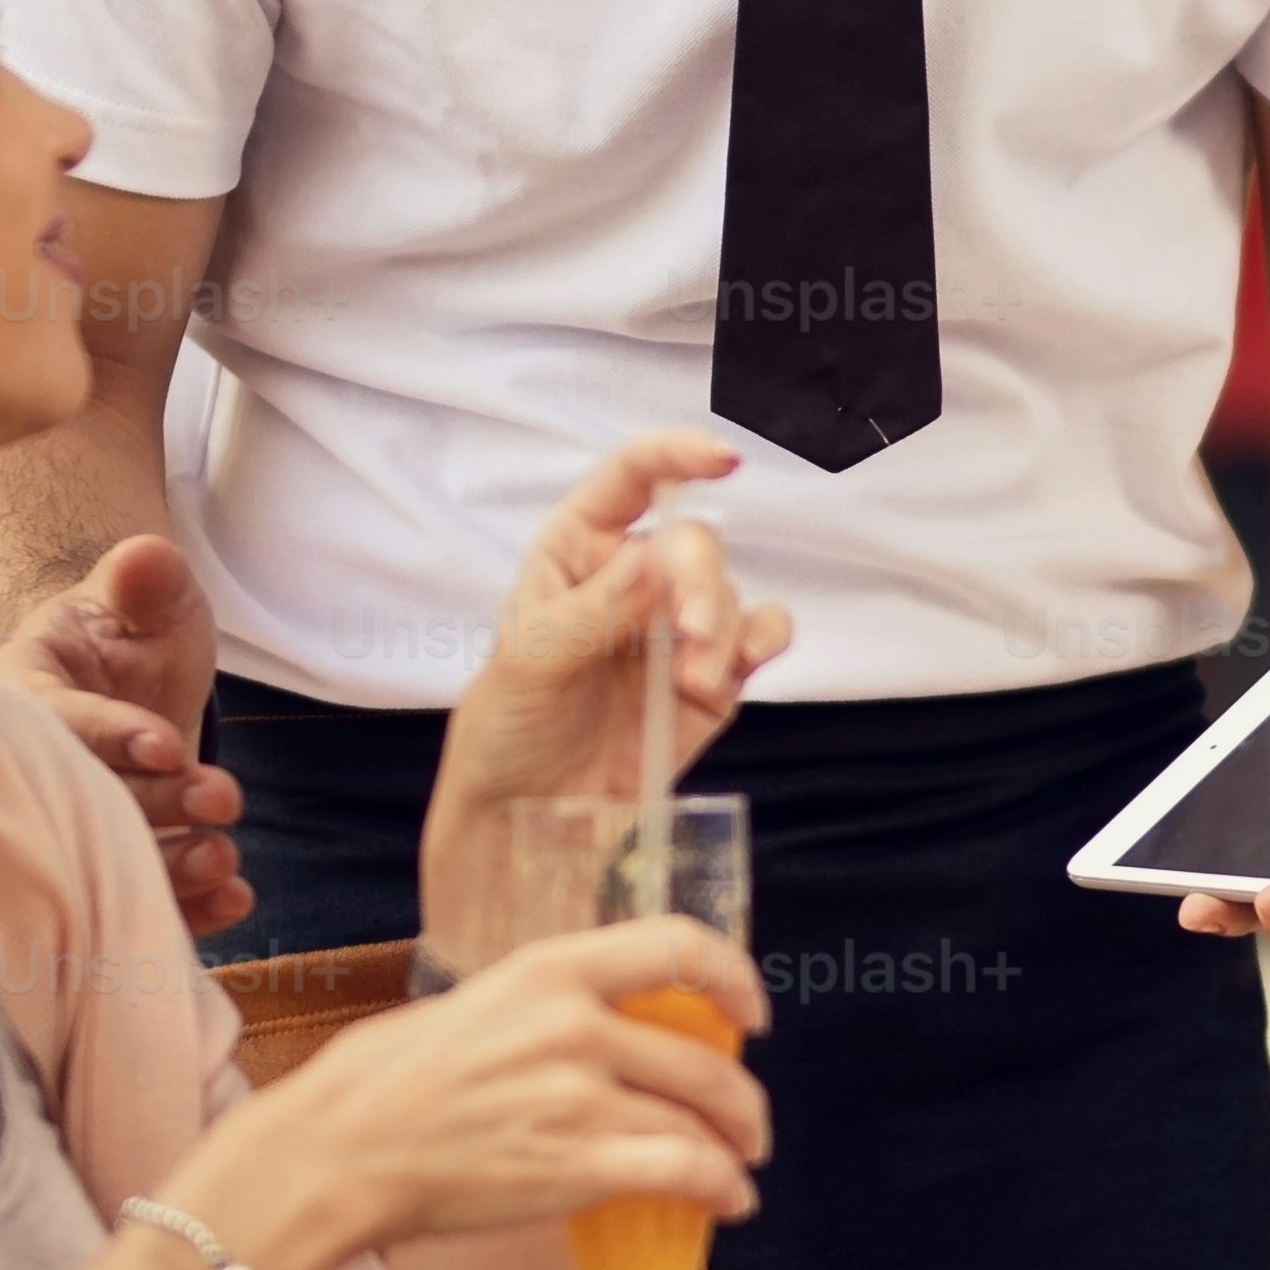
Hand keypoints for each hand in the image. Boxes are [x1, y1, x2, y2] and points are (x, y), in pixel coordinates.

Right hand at [0, 534, 245, 939]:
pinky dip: (183, 910)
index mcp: (19, 695)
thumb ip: (144, 581)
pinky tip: (233, 900)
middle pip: (80, 800)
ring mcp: (63, 825)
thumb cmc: (122, 632)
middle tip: (221, 799)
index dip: (109, 735)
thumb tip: (148, 557)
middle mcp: (27, 771)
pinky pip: (132, 900)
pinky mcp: (102, 866)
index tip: (169, 743)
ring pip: (102, 861)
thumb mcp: (139, 597)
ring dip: (166, 870)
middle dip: (153, 803)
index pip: (57, 720)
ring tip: (226, 861)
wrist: (119, 681)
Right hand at [191, 911, 770, 1269]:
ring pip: (700, 1120)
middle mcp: (575, 1024)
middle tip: (746, 1123)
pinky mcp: (578, 1163)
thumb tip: (592, 1029)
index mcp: (547, 970)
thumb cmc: (380, 1085)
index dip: (733, 978)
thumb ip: (541, 1010)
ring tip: (735, 1170)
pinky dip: (720, 1189)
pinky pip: (684, 1172)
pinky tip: (726, 1202)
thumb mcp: (469, 1007)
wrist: (334, 1154)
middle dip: (740, 1099)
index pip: (676, 947)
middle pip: (703, 1057)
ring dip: (734, 1150)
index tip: (751, 1011)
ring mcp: (580, 1095)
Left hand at [422, 433, 789, 966]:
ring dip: (723, 630)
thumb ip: (589, 612)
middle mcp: (633, 577)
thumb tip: (649, 559)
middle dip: (699, 584)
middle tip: (687, 636)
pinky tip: (741, 667)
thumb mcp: (528, 664)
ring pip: (729, 593)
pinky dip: (762, 642)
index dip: (674, 456)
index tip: (721, 459)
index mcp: (577, 551)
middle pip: (695, 545)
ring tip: (696, 683)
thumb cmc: (508, 726)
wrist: (532, 814)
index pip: (630, 480)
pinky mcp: (715, 676)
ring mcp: (677, 627)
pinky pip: (761, 634)